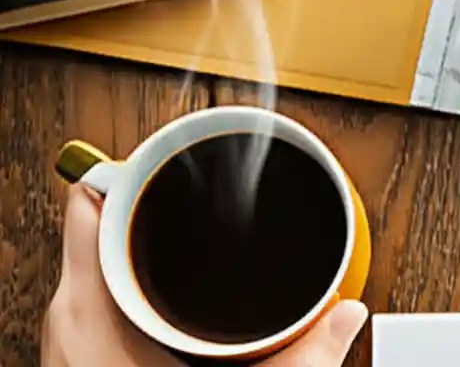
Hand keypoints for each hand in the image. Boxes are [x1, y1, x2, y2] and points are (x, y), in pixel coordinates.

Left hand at [42, 185, 368, 366]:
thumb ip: (297, 357)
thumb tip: (349, 316)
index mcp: (86, 311)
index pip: (90, 207)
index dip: (135, 170)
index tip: (174, 154)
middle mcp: (70, 318)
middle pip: (104, 228)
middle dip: (160, 206)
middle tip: (206, 193)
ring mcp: (72, 338)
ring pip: (104, 264)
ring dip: (152, 247)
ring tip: (199, 236)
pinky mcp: (87, 354)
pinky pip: (108, 298)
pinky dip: (144, 284)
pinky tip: (184, 294)